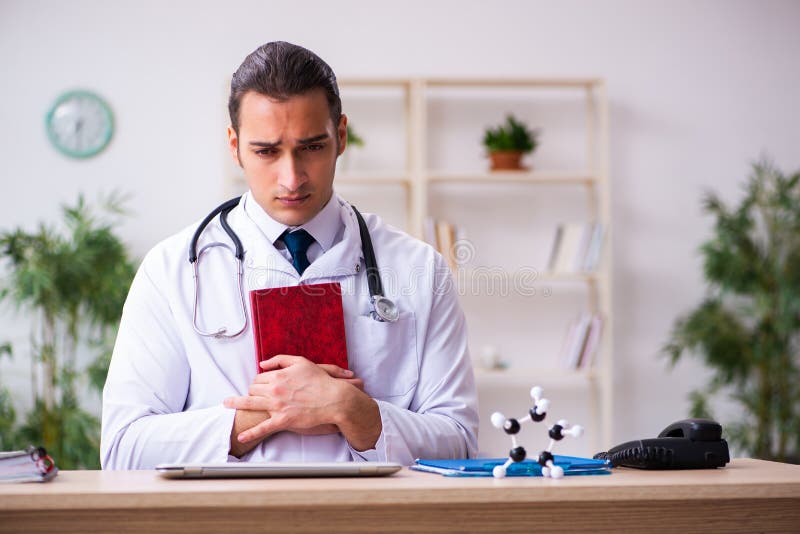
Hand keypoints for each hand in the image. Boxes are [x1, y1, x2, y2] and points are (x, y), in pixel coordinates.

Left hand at [225, 355, 363, 444]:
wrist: (333, 399)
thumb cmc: (319, 380)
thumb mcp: (301, 362)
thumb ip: (280, 359)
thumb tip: (262, 363)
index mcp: (278, 375)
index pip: (259, 377)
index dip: (258, 381)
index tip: (260, 385)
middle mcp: (274, 389)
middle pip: (253, 389)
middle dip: (251, 391)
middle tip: (253, 395)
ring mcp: (277, 406)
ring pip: (250, 404)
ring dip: (236, 404)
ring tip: (226, 405)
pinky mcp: (282, 420)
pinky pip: (263, 428)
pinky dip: (251, 433)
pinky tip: (241, 437)